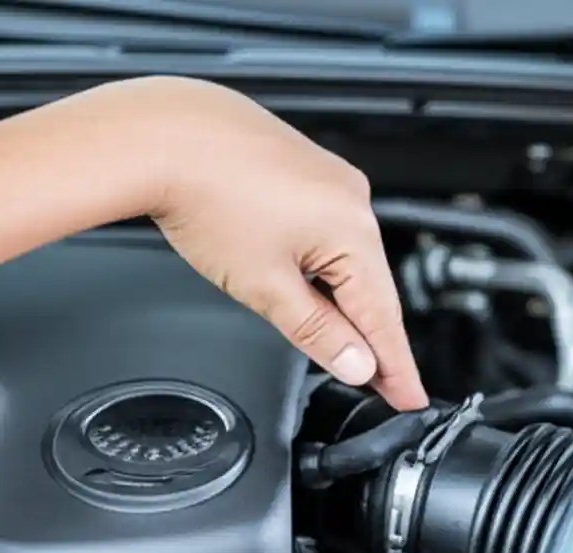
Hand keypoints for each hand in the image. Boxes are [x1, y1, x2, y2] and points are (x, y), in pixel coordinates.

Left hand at [100, 77, 427, 409]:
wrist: (162, 135)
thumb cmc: (206, 198)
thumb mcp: (264, 287)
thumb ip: (317, 332)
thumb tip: (356, 362)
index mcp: (353, 229)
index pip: (383, 317)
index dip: (396, 366)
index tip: (410, 397)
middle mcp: (351, 197)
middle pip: (369, 286)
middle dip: (369, 337)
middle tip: (380, 384)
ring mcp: (329, 177)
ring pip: (347, 257)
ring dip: (343, 300)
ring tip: (341, 343)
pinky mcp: (304, 168)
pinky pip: (327, 229)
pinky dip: (323, 264)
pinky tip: (309, 285)